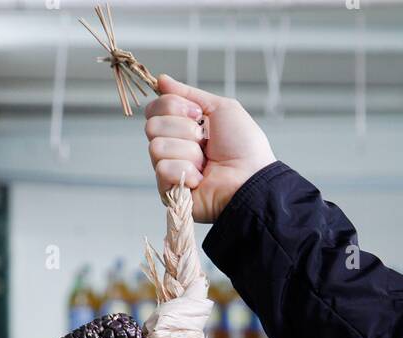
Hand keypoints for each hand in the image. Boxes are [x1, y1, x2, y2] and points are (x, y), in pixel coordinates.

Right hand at [145, 74, 274, 222]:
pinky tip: (200, 179)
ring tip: (205, 163)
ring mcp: (170, 171)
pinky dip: (186, 171)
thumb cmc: (243, 145)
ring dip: (187, 152)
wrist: (251, 176)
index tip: (198, 115)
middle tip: (203, 140)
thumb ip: (189, 94)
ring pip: (156, 147)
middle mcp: (172, 147)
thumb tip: (161, 79)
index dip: (172, 106)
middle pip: (151, 126)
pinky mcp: (169, 192)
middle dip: (182, 129)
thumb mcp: (219, 108)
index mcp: (182, 127)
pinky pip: (163, 169)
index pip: (154, 109)